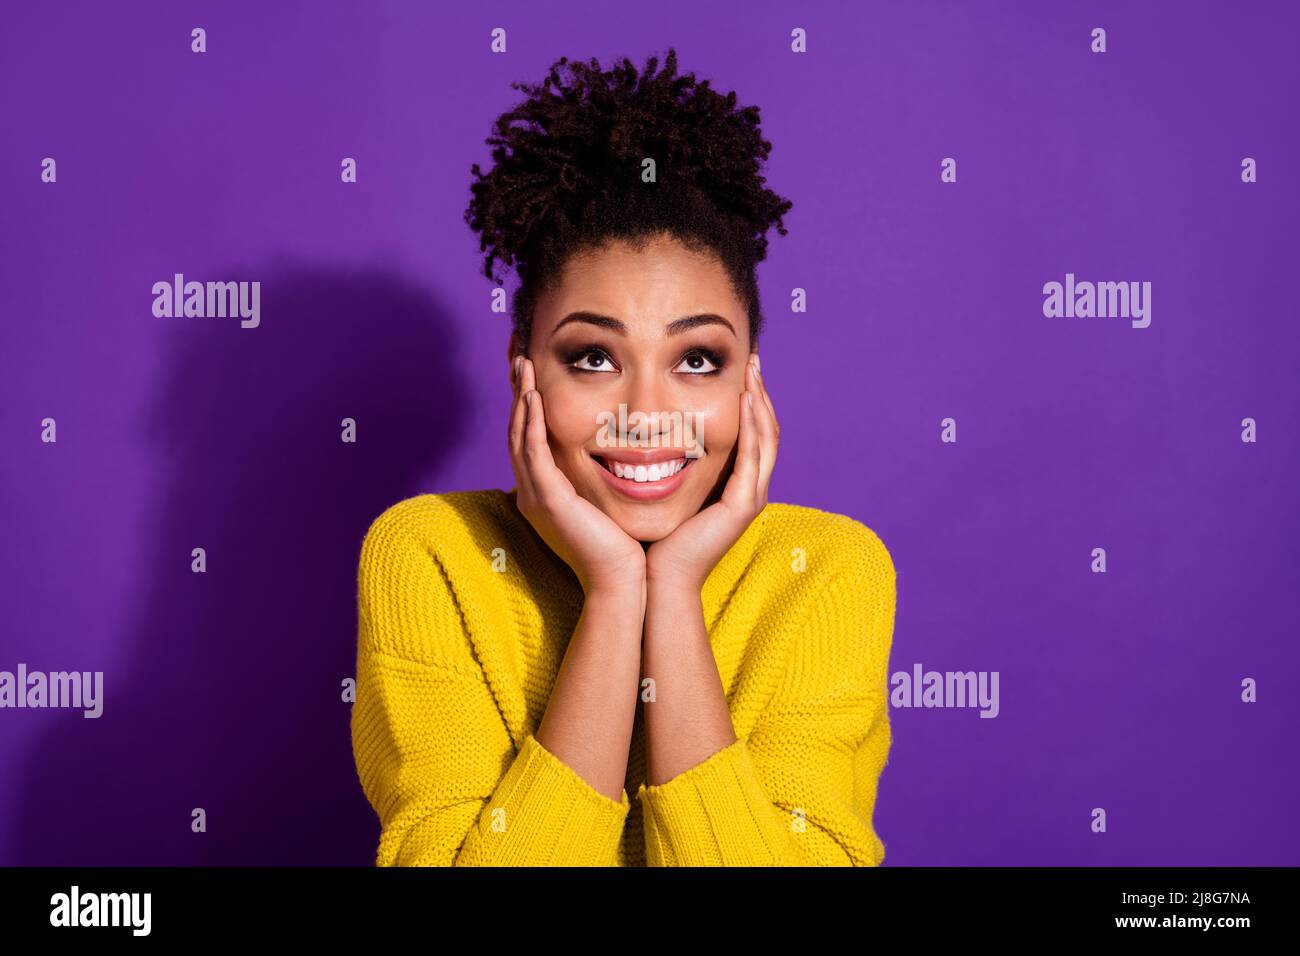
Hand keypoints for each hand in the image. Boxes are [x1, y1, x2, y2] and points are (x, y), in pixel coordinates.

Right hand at [509, 355, 646, 595]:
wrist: (620, 580)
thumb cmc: (620, 547)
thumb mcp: (602, 504)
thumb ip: (596, 481)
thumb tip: (612, 456)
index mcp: (543, 495)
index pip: (529, 441)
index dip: (529, 406)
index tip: (533, 375)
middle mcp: (532, 493)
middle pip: (517, 433)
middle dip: (519, 393)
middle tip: (520, 358)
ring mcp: (535, 497)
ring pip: (520, 437)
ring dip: (521, 398)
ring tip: (523, 365)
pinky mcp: (547, 500)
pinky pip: (534, 453)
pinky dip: (532, 422)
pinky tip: (535, 397)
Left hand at [646, 354, 777, 591]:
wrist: (659, 577)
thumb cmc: (659, 536)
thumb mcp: (671, 488)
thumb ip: (676, 463)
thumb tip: (657, 431)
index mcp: (738, 486)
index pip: (754, 434)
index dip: (752, 400)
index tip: (742, 369)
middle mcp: (751, 489)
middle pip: (768, 431)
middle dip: (761, 393)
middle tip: (755, 359)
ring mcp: (751, 498)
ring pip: (767, 439)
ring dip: (760, 402)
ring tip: (753, 371)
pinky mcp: (743, 506)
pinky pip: (752, 457)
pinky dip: (750, 426)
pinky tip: (743, 400)